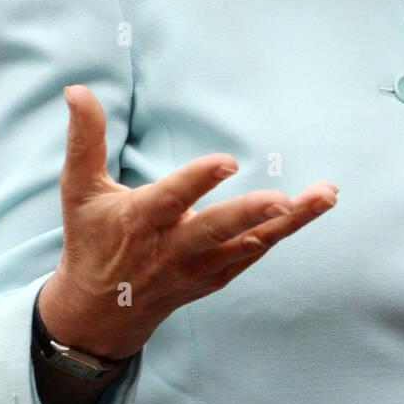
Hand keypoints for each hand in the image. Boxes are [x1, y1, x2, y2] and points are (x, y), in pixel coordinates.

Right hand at [38, 84, 338, 359]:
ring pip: (249, 245)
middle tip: (285, 198)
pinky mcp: (215, 278)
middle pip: (217, 232)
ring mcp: (197, 268)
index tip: (228, 161)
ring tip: (326, 195)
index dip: (198, 181)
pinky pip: (252, 254)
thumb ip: (84, 138)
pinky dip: (280, 234)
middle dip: (251, 215)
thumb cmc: (90, 239)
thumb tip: (77, 90)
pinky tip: (309, 210)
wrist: (98, 314)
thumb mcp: (79, 190)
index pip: (172, 199)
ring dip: (290, 223)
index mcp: (140, 221)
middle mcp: (172, 249)